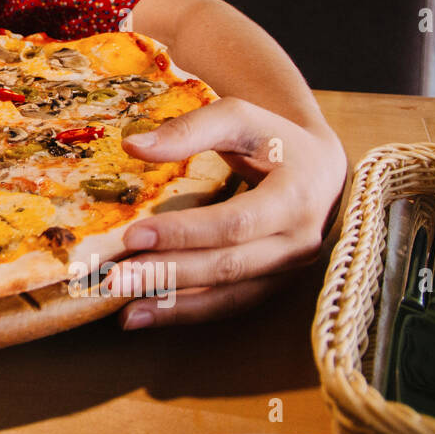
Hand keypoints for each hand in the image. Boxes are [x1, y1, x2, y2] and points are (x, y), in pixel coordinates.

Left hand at [109, 96, 345, 328]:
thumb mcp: (239, 119)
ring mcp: (288, 271)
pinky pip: (229, 305)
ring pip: (228, 295)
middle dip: (169, 274)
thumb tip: (132, 145)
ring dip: (174, 304)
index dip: (183, 233)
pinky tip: (145, 314)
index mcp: (295, 198)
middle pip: (228, 266)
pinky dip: (187, 313)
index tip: (132, 236)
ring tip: (125, 310)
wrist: (319, 170)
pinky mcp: (272, 285)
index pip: (234, 223)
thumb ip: (190, 130)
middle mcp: (298, 242)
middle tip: (115, 280)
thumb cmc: (273, 139)